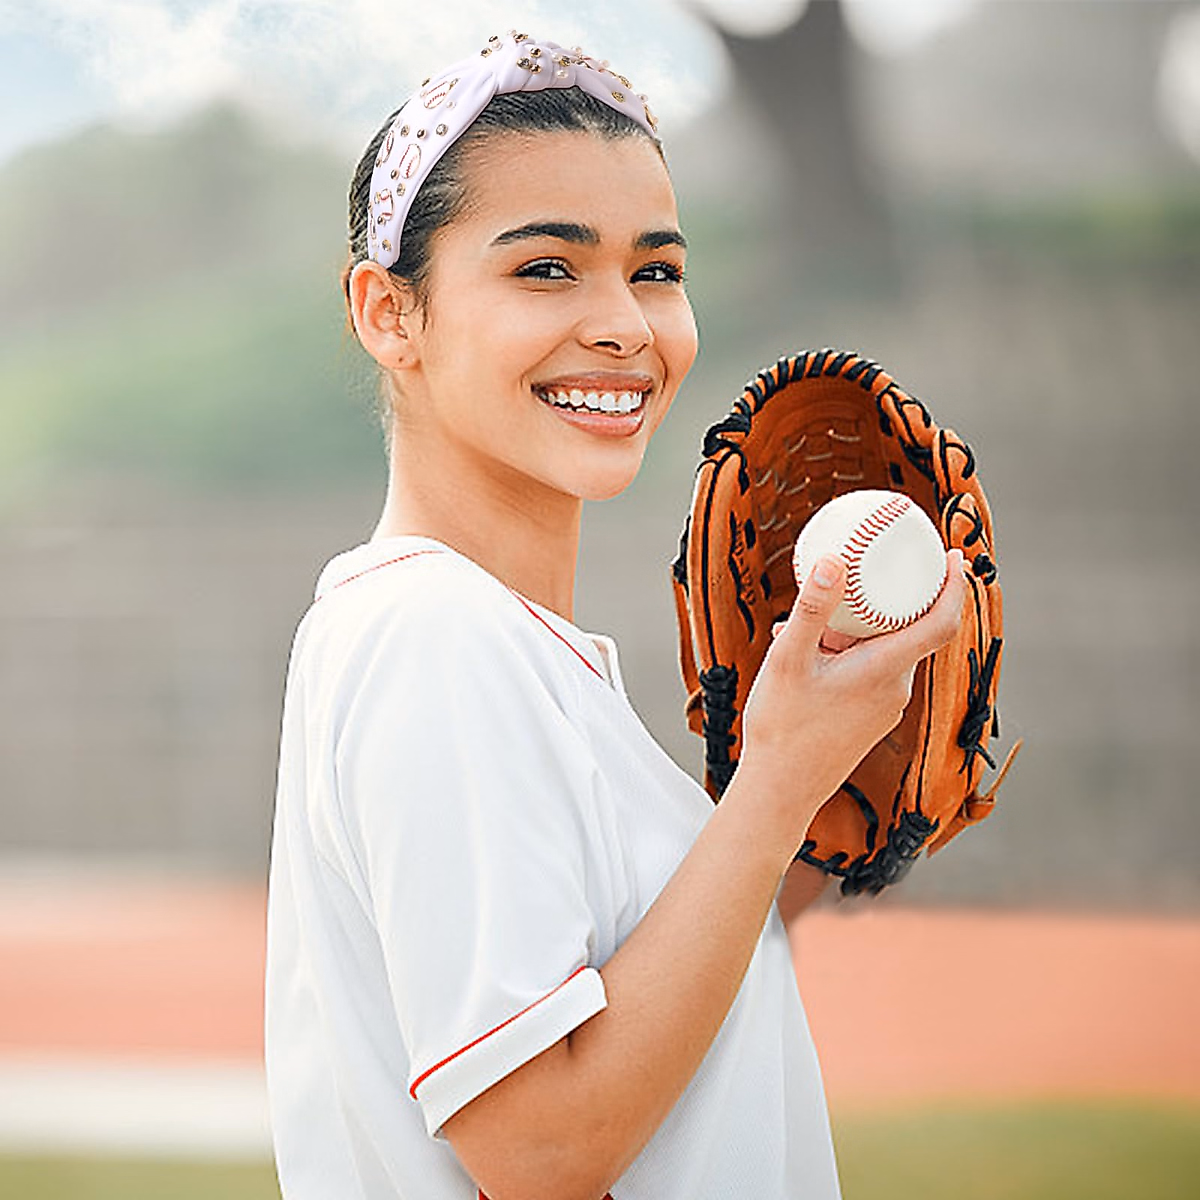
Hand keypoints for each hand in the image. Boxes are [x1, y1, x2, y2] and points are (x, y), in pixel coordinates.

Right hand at [741, 549, 965, 845]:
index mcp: (884, 671)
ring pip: (883, 650)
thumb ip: (812, 610)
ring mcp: (884, 707)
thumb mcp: (788, 660)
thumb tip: (834, 562)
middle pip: (908, 630)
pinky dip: (847, 652)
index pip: (941, 623)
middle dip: (887, 599)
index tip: (953, 556)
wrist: (780, 791)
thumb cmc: (783, 729)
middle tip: (863, 571)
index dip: (954, 586)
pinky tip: (805, 652)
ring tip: (809, 623)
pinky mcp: (870, 718)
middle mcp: (894, 689)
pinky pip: (869, 671)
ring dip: (856, 629)